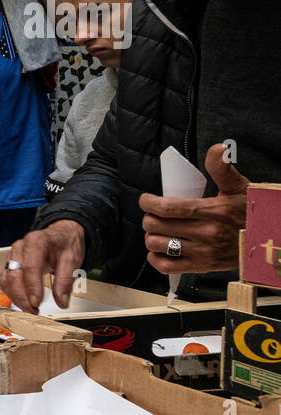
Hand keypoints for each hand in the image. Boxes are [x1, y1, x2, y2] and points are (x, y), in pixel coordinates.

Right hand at [0, 220, 85, 312]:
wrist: (60, 235)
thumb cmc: (65, 245)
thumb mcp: (73, 260)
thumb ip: (66, 281)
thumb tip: (61, 301)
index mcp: (36, 242)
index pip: (30, 268)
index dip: (32, 288)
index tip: (37, 303)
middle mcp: (20, 247)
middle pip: (14, 275)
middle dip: (22, 297)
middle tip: (34, 311)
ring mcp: (12, 255)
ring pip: (6, 280)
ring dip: (16, 297)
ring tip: (30, 308)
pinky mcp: (9, 263)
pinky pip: (5, 281)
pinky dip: (11, 293)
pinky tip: (22, 301)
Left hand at [139, 144, 249, 275]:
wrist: (268, 240)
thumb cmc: (250, 211)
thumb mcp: (239, 187)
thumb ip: (223, 167)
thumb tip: (218, 147)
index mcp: (213, 211)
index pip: (167, 208)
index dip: (148, 203)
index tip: (146, 200)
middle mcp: (207, 233)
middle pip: (156, 226)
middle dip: (149, 218)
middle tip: (154, 215)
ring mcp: (203, 252)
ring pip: (157, 245)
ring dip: (151, 237)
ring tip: (158, 231)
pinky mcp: (202, 267)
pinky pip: (166, 266)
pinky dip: (155, 258)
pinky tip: (160, 249)